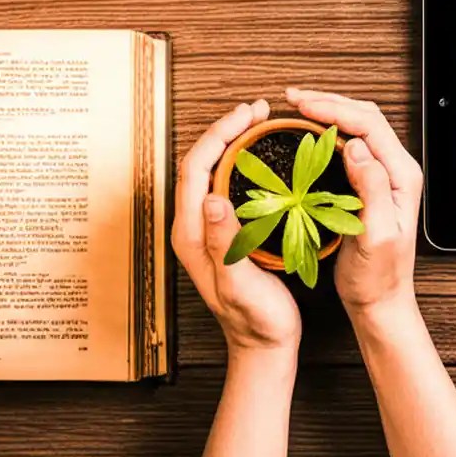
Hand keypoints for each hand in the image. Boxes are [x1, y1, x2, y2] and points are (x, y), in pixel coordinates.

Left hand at [172, 99, 300, 353]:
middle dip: (226, 130)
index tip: (247, 115)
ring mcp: (207, 229)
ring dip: (233, 142)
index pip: (196, 168)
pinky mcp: (224, 233)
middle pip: (200, 163)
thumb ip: (224, 243)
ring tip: (260, 122)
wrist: (263, 347)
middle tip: (257, 109)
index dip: (219, 135)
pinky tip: (263, 156)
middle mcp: (194, 227)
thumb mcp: (240, 284)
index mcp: (191, 235)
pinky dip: (243, 162)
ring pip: (213, 171)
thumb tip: (211, 199)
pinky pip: (227, 185)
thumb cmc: (255, 322)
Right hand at [285, 88, 421, 322]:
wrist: (380, 301)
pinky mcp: (368, 184)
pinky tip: (307, 132)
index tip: (303, 105)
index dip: (335, 108)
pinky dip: (326, 131)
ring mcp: (383, 176)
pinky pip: (349, 145)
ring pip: (357, 128)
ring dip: (328, 112)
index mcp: (401, 176)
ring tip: (297, 106)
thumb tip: (355, 147)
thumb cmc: (378, 277)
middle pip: (365, 117)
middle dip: (329, 101)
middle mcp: (396, 170)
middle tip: (293, 98)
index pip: (369, 125)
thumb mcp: (375, 236)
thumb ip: (371, 189)